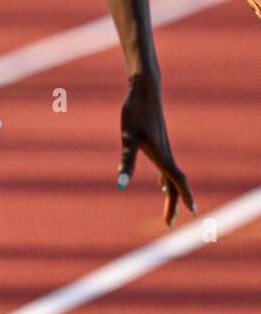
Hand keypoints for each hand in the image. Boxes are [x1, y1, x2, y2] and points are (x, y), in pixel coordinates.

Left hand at [117, 74, 194, 225]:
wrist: (144, 89)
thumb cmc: (134, 112)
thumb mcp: (127, 138)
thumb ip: (126, 161)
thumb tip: (120, 184)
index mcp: (162, 156)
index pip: (177, 183)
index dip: (184, 198)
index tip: (192, 215)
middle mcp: (166, 153)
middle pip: (175, 184)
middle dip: (174, 204)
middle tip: (169, 224)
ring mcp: (163, 147)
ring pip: (171, 175)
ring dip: (172, 193)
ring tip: (170, 208)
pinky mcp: (157, 141)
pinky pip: (165, 166)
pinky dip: (165, 178)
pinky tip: (161, 182)